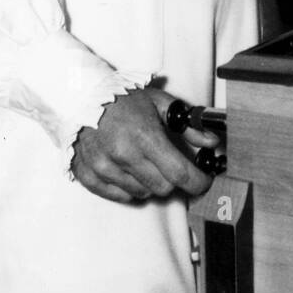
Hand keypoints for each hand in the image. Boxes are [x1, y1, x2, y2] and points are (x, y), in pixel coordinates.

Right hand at [71, 86, 221, 203]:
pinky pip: (119, 196)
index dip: (198, 182)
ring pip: (142, 193)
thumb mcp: (160, 103)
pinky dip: (127, 187)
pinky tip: (126, 168)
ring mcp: (103, 168)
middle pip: (163, 188)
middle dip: (172, 179)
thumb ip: (188, 125)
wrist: (81, 96)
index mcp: (144, 136)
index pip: (180, 174)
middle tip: (168, 163)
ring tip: (142, 160)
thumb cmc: (123, 99)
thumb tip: (212, 142)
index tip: (204, 181)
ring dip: (148, 182)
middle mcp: (123, 155)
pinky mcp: (88, 175)